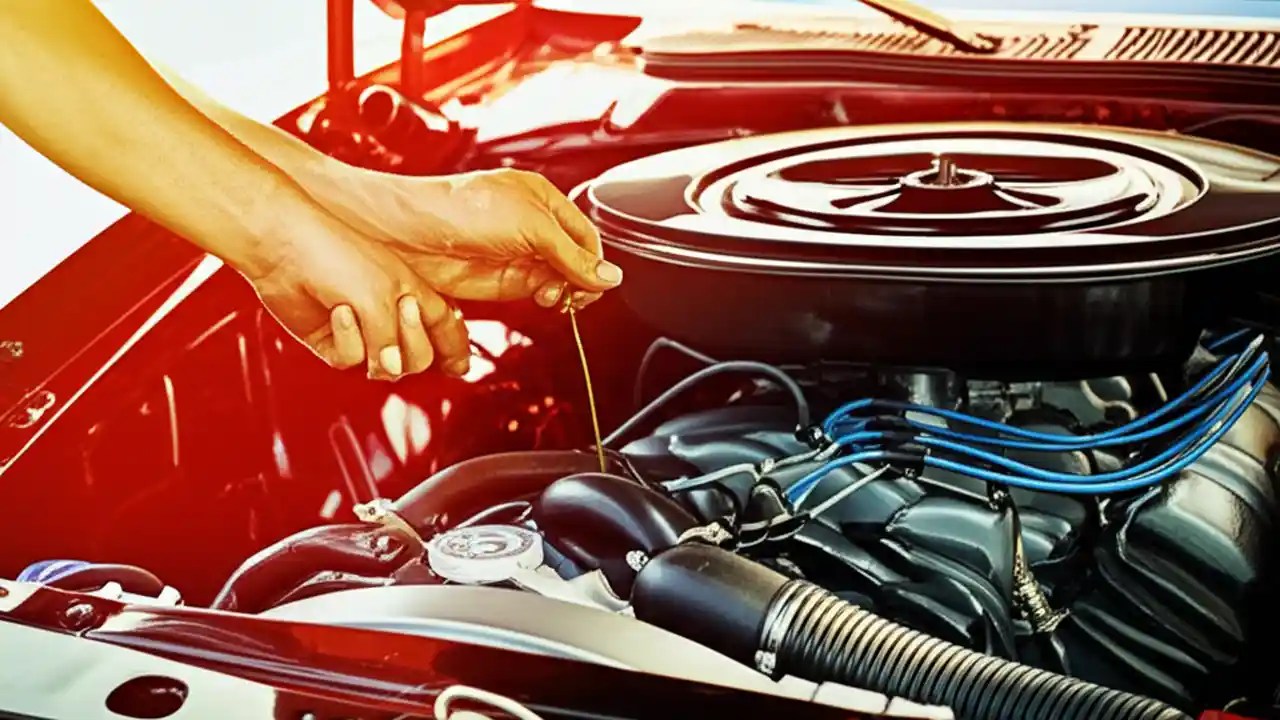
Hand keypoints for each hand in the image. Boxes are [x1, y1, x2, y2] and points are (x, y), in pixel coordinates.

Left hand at [242, 205, 471, 379]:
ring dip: (375, 344)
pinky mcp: (333, 342)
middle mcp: (391, 315)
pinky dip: (345, 339)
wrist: (286, 248)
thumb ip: (394, 342)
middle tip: (401, 317)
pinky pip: (350, 361)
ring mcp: (363, 331)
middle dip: (413, 345)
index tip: (461, 367)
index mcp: (414, 294)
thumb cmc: (340, 257)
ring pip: (387, 366)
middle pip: (420, 357)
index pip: (446, 328)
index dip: (457, 349)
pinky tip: (336, 312)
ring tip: (359, 311)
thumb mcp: (382, 298)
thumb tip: (392, 370)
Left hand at [291, 165, 623, 309]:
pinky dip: (542, 301)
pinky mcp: (496, 280)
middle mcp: (531, 225)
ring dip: (561, 292)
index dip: (594, 260)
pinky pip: (534, 295)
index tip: (592, 282)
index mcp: (542, 199)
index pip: (587, 235)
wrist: (400, 233)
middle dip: (578, 279)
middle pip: (576, 261)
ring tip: (548, 295)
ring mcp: (514, 253)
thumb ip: (571, 255)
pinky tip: (538, 299)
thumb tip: (610, 278)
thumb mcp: (528, 226)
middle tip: (568, 292)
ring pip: (558, 281)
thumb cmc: (454, 211)